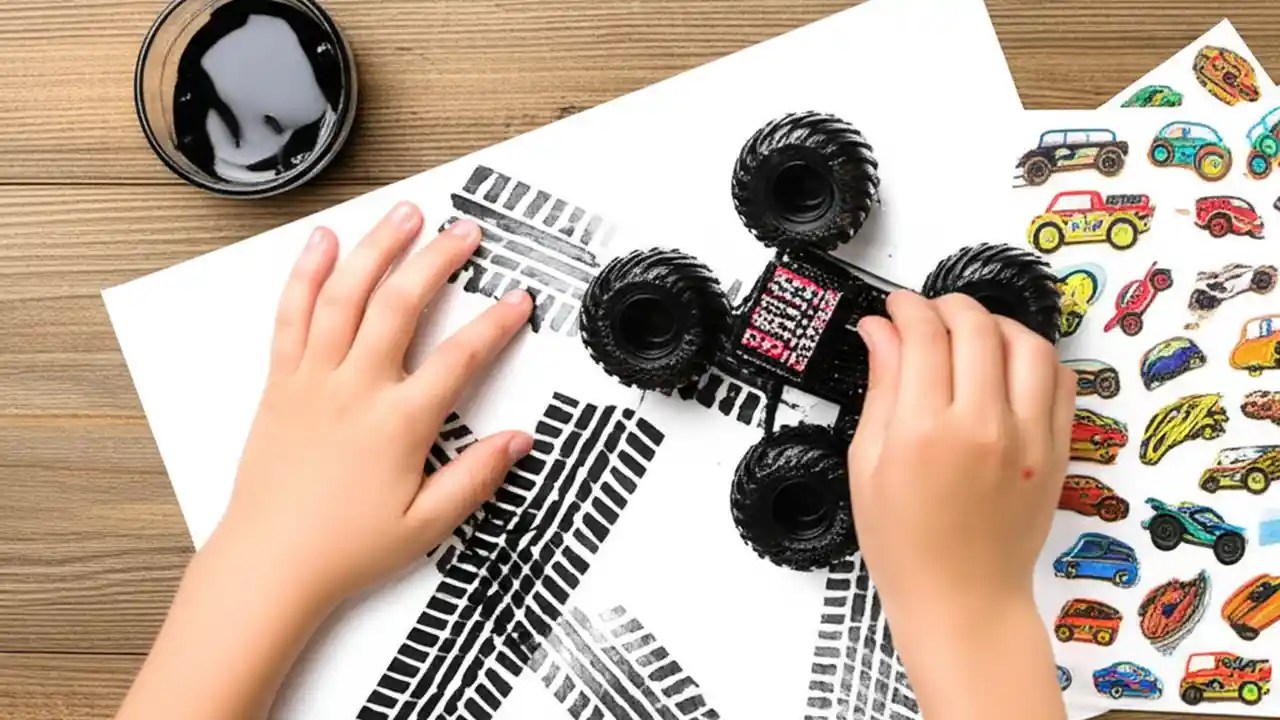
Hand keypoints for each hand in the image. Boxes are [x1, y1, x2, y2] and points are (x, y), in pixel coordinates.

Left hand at [215, 201, 533, 608]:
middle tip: (464, 232)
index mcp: (399, 424)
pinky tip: (321, 243)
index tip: (518, 300)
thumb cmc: (343, 549)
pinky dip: (305, 273)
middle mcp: (355, 390)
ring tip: (403, 214)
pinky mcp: (280, 383)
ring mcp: (313, 380)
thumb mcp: (426, 525)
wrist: (269, 564)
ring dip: (377, 247)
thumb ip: (475, 478)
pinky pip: (291, 315)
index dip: (495, 324)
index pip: (459, 358)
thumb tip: (518, 442)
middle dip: (438, 259)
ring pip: (346, 294)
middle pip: (401, 304)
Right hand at [848, 290, 1073, 719]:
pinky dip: (1035, 357)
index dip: (906, 308)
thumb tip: (880, 332)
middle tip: (928, 314)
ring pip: (1026, 343)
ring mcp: (1028, 437)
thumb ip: (881, 388)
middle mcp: (982, 427)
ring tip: (971, 334)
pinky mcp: (1057, 450)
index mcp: (924, 432)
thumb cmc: (907, 544)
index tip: (896, 307)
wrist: (961, 598)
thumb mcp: (867, 463)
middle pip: (975, 326)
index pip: (923, 334)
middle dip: (946, 306)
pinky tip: (1008, 363)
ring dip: (995, 324)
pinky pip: (1060, 378)